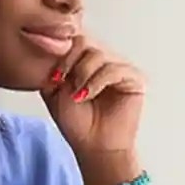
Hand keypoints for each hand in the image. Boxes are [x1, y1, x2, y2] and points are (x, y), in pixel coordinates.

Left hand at [41, 35, 145, 156]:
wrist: (93, 146)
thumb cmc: (76, 122)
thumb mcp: (53, 89)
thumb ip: (51, 65)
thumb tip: (50, 45)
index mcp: (85, 59)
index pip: (72, 38)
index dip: (60, 53)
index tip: (53, 77)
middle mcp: (104, 59)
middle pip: (85, 41)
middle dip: (69, 62)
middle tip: (62, 82)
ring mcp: (120, 67)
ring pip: (98, 54)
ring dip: (82, 74)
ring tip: (77, 95)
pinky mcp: (134, 79)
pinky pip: (114, 69)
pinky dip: (97, 82)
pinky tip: (88, 96)